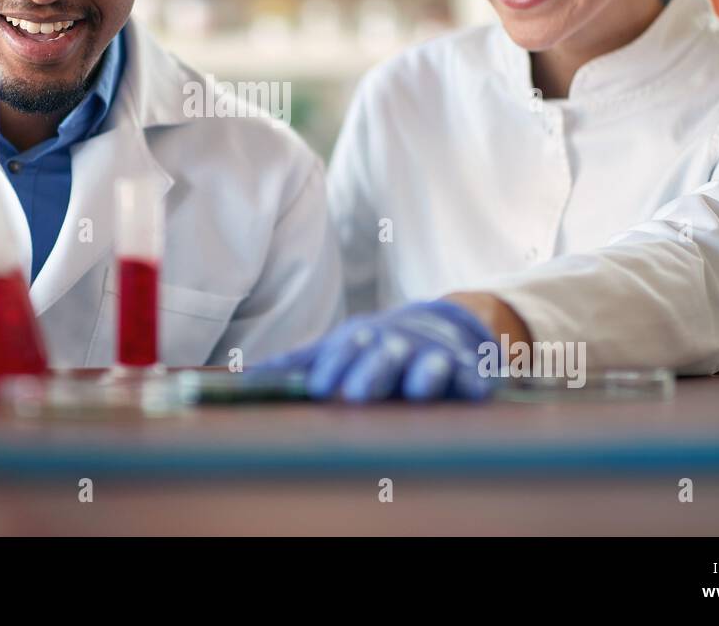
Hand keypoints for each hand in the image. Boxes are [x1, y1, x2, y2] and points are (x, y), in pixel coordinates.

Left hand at [257, 300, 497, 402]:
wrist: (436, 325)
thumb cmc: (375, 346)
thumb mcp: (337, 347)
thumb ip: (298, 363)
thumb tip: (245, 377)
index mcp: (363, 339)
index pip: (346, 349)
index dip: (333, 365)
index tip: (318, 387)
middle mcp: (397, 344)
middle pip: (385, 357)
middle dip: (372, 372)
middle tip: (356, 394)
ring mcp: (433, 355)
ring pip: (430, 365)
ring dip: (424, 375)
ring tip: (418, 389)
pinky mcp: (466, 369)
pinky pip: (472, 376)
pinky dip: (474, 383)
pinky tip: (474, 392)